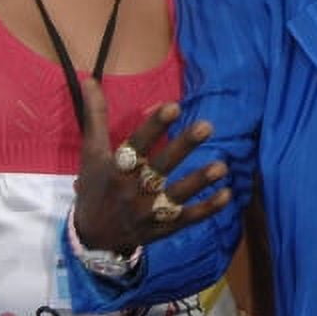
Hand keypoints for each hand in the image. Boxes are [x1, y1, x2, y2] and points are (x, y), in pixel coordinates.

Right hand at [70, 80, 230, 254]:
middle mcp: (132, 190)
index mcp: (116, 168)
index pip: (136, 144)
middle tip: (207, 126)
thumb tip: (88, 78)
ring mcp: (149, 211)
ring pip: (177, 195)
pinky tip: (227, 194)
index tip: (172, 106)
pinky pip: (187, 219)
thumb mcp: (92, 153)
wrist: (93, 237)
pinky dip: (207, 209)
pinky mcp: (163, 228)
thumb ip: (96, 116)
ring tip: (222, 165)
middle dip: (183, 147)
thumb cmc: (96, 186)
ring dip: (199, 180)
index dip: (153, 126)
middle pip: (160, 166)